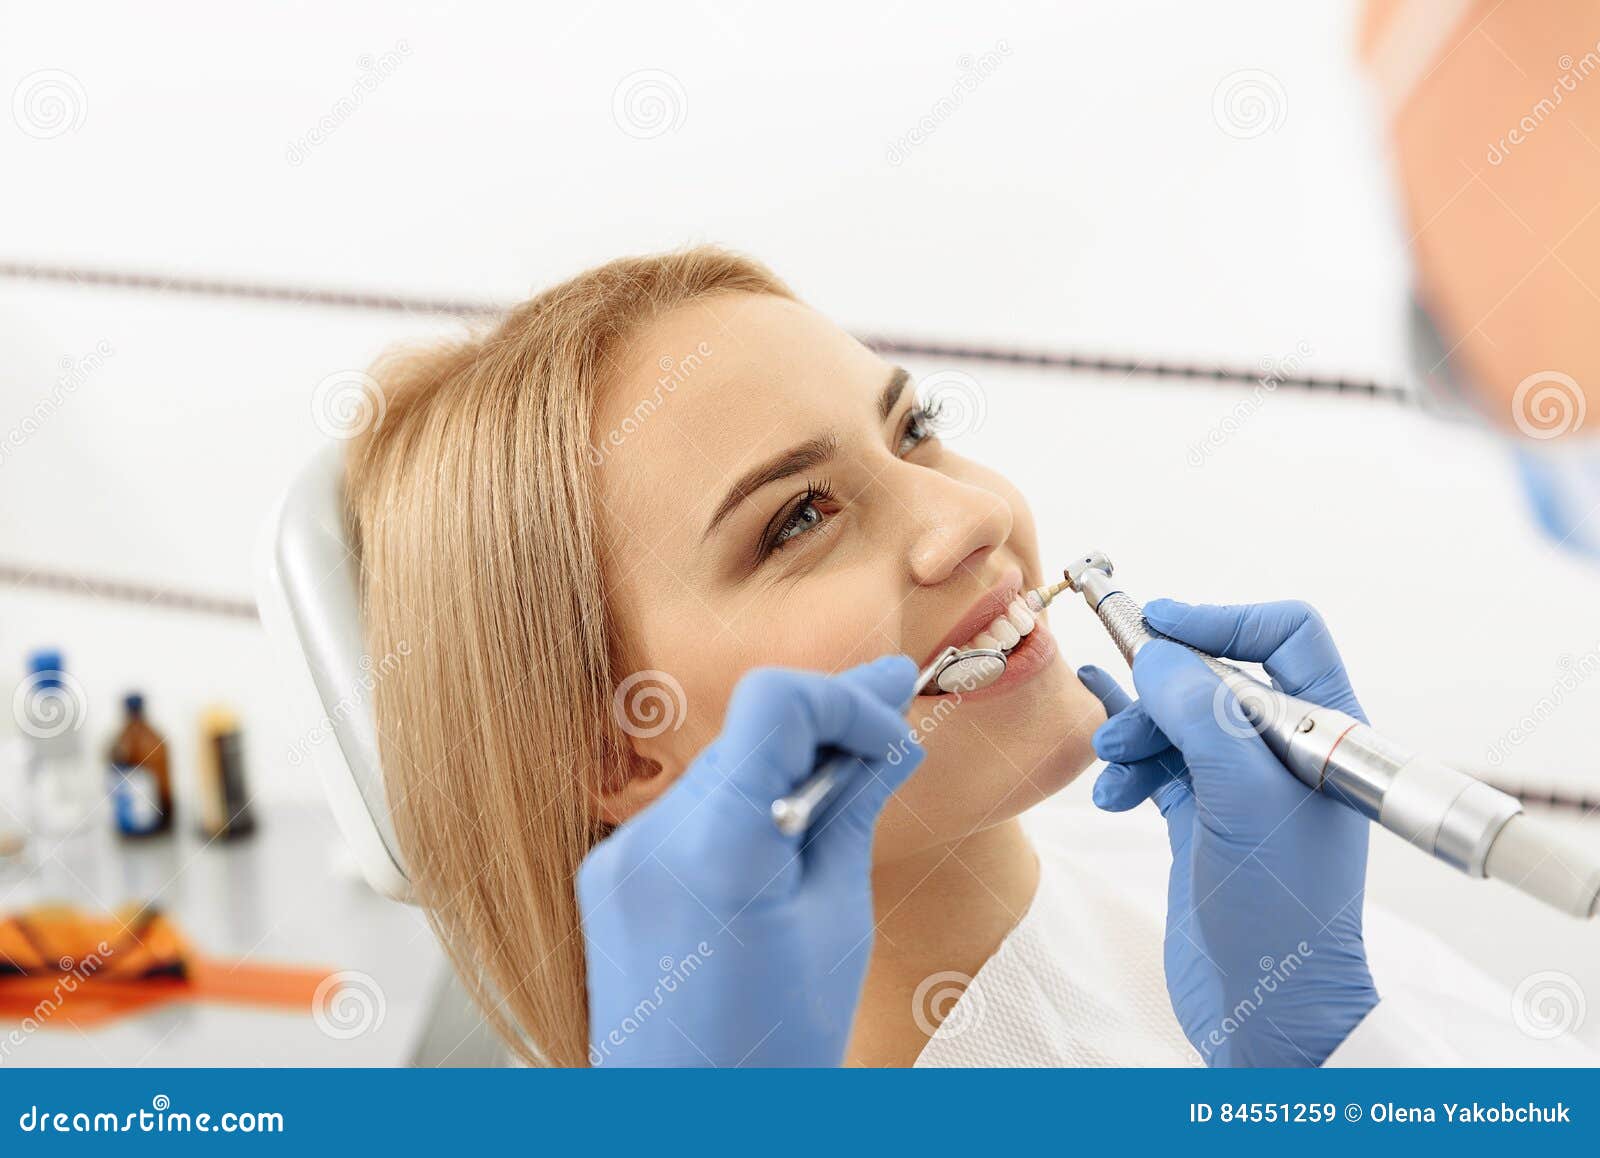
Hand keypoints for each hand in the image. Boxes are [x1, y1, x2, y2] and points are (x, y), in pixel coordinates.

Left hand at [577, 656, 921, 1066]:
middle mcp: (651, 839)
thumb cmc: (776, 1051)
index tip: (893, 724)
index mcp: (716, 848)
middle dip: (823, 729)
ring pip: (721, 773)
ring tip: (844, 796)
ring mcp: (620, 859)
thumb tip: (893, 739)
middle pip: (748, 736)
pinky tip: (780, 848)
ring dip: (783, 773)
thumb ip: (852, 810)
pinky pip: (686, 816)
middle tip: (893, 723)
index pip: (774, 702)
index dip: (843, 698)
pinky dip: (739, 813)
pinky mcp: (608, 880)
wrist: (687, 1133)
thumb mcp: (837, 921)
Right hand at [1078, 599, 1378, 1066]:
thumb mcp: (1242, 801)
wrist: (1266, 1016)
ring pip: (1177, 720)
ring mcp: (1243, 786)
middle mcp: (1285, 751)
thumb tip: (1157, 655)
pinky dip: (1127, 762)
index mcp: (1324, 734)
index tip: (1159, 624)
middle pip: (1213, 676)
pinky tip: (1103, 772)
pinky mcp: (1205, 819)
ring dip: (1134, 734)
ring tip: (1112, 772)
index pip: (1284, 635)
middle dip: (1160, 692)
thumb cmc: (1280, 917)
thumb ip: (1201, 716)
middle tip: (1122, 728)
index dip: (1222, 620)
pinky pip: (1158, 761)